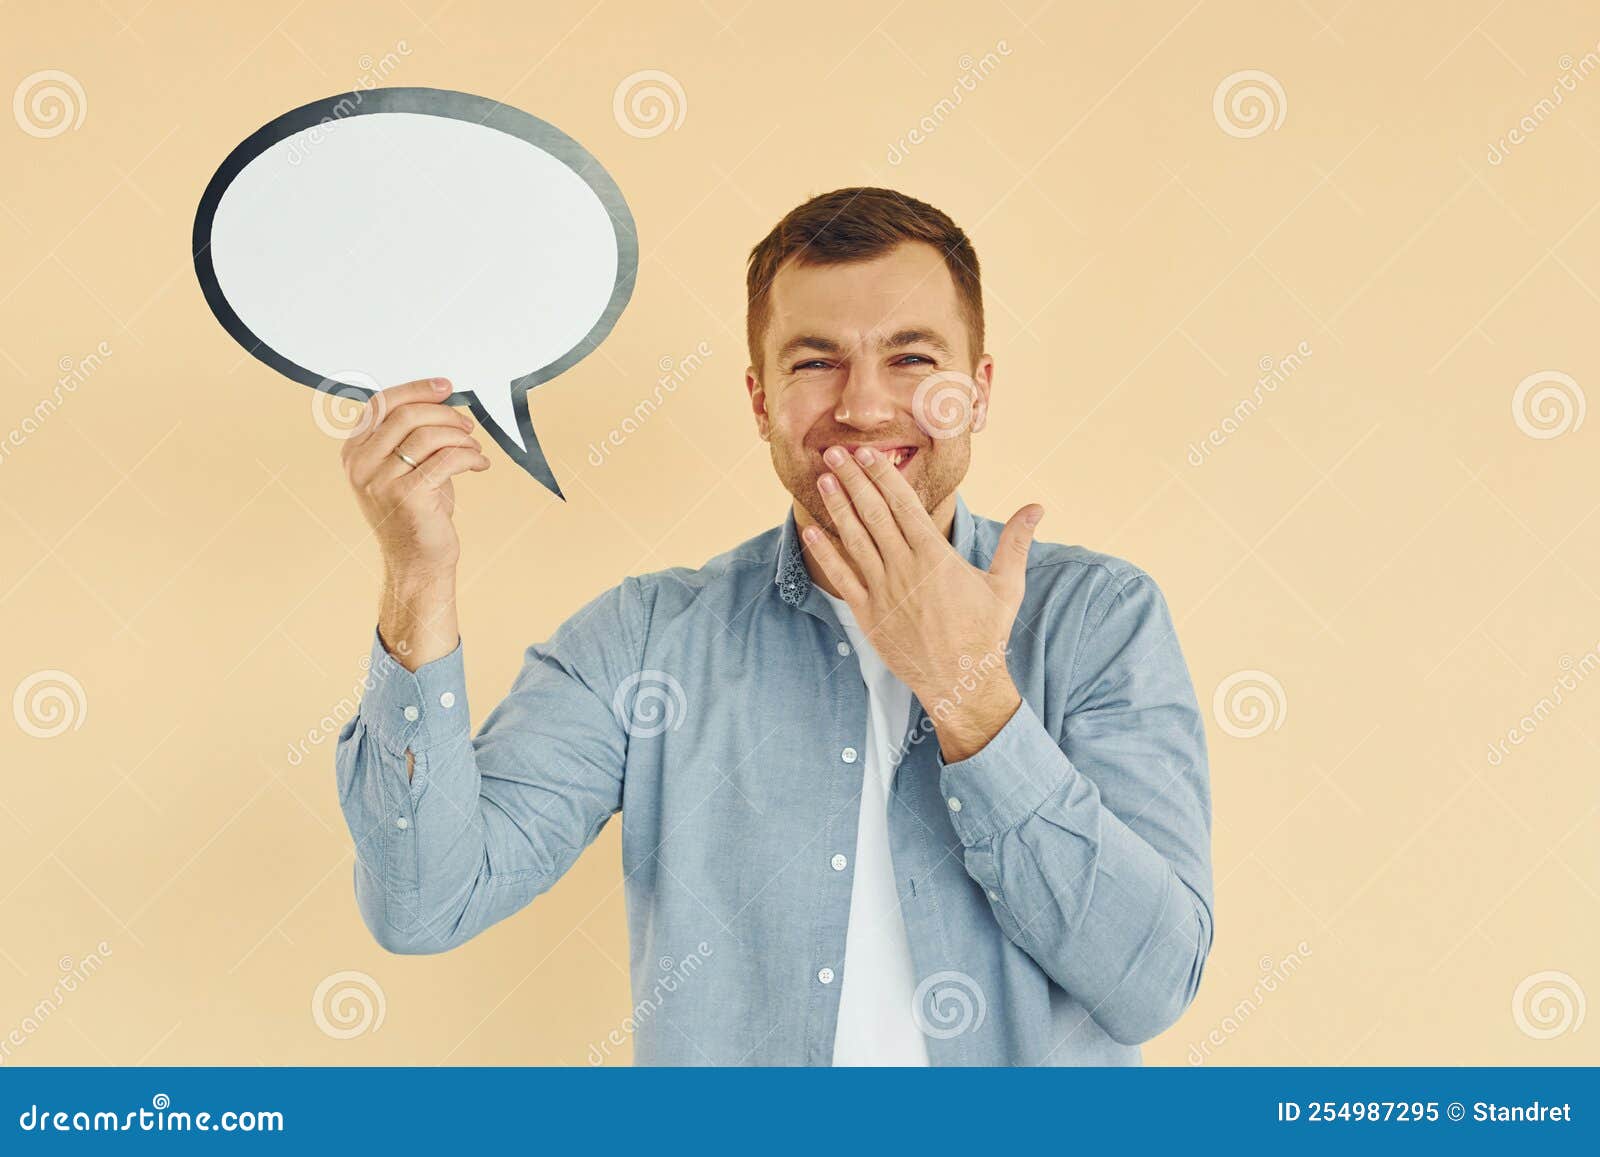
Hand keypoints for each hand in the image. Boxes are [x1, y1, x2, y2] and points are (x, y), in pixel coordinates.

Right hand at [340, 377, 487, 579]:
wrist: (417, 561)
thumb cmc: (415, 511)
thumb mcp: (401, 468)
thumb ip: (407, 434)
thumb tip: (439, 397)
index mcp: (353, 452)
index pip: (381, 403)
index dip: (416, 389)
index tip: (445, 387)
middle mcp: (360, 465)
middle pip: (407, 414)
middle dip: (445, 414)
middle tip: (468, 426)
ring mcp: (381, 481)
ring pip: (429, 435)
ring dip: (461, 437)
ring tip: (474, 449)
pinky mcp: (408, 496)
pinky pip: (447, 459)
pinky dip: (471, 457)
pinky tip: (480, 465)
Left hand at [803, 444, 1042, 760]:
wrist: (962, 681)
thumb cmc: (986, 632)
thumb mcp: (1007, 584)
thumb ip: (1016, 542)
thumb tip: (1038, 507)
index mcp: (936, 556)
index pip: (904, 505)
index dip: (883, 476)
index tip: (868, 454)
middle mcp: (906, 569)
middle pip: (874, 514)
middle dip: (854, 480)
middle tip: (836, 452)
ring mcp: (884, 591)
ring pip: (855, 540)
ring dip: (838, 507)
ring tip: (824, 479)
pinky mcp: (869, 615)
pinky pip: (843, 577)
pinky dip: (826, 553)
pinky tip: (812, 531)